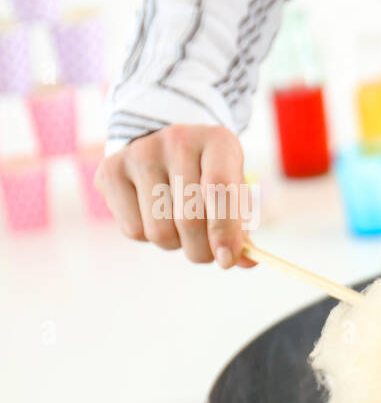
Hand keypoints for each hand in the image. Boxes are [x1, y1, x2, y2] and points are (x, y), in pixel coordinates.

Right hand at [94, 124, 255, 268]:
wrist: (164, 149)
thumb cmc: (208, 179)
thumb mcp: (234, 195)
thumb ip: (241, 229)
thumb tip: (248, 262)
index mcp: (218, 142)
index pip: (220, 189)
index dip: (225, 231)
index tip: (227, 259)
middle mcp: (178, 140)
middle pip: (189, 218)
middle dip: (202, 250)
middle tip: (208, 253)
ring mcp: (140, 152)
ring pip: (159, 231)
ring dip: (175, 244)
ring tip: (180, 230)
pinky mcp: (110, 170)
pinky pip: (132, 230)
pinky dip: (148, 237)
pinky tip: (155, 217)